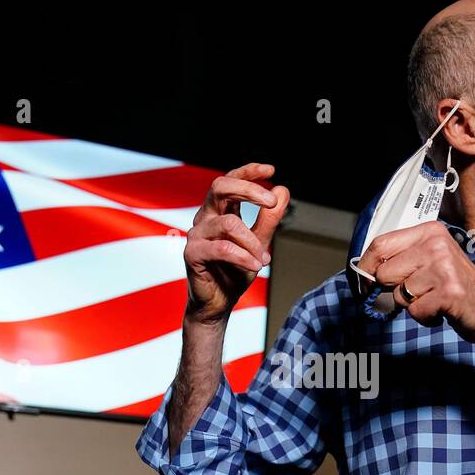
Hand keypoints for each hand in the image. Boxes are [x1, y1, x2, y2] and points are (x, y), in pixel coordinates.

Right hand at [183, 163, 289, 324]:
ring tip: (265, 259)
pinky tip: (257, 265)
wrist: (218, 304)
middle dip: (249, 190)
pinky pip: (222, 248)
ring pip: (229, 222)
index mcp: (219, 211)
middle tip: (272, 202)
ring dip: (252, 240)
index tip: (271, 170)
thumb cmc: (234, 272)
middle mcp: (206, 217)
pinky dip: (243, 256)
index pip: (231, 180)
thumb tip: (282, 190)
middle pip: (221, 186)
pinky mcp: (192, 253)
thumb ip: (269, 219)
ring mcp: (197, 234)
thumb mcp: (259, 243)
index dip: (248, 172)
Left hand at [354, 220, 474, 343]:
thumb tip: (365, 270)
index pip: (381, 243)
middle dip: (394, 290)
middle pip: (385, 272)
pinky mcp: (448, 292)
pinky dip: (424, 317)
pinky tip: (441, 310)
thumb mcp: (431, 260)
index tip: (364, 281)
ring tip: (434, 299)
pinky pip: (414, 311)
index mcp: (430, 231)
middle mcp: (436, 244)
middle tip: (416, 293)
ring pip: (399, 294)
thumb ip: (403, 258)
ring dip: (412, 305)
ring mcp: (443, 267)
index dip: (366, 266)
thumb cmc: (455, 287)